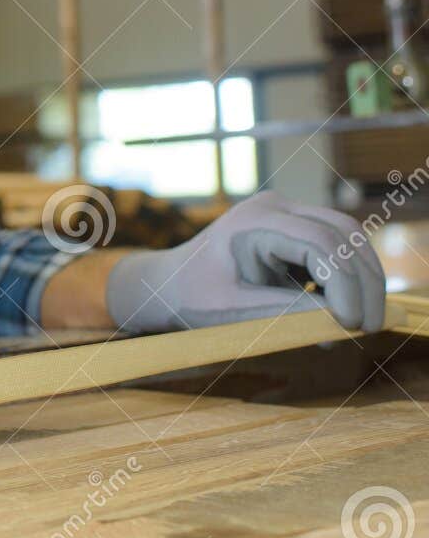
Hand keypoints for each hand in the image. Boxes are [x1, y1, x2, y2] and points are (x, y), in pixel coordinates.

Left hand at [105, 191, 385, 333]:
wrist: (168, 286)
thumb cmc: (191, 298)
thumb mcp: (235, 311)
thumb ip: (286, 312)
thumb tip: (340, 320)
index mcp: (255, 221)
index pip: (321, 243)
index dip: (346, 283)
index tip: (351, 324)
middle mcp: (276, 208)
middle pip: (344, 235)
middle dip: (364, 282)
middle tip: (368, 329)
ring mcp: (286, 215)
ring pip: (346, 240)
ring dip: (360, 281)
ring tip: (356, 326)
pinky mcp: (293, 231)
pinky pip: (334, 249)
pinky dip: (345, 279)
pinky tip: (337, 313)